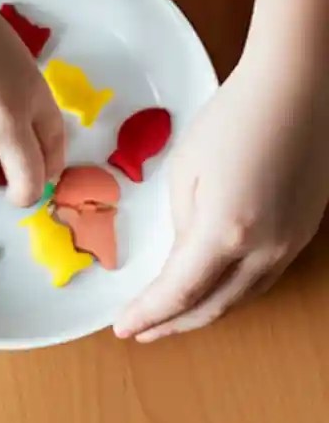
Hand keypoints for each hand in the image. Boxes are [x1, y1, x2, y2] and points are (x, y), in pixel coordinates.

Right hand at [0, 0, 65, 205]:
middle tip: (5, 188)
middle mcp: (3, 120)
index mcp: (31, 92)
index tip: (34, 173)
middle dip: (19, 194)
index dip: (44, 169)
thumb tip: (10, 137)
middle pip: (25, 186)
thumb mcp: (6, 52)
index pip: (53, 152)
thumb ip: (15, 94)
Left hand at [114, 51, 328, 341]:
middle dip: (171, 324)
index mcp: (226, 232)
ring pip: (241, 298)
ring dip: (201, 313)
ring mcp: (290, 243)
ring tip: (168, 319)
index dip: (148, 315)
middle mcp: (264, 248)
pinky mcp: (302, 233)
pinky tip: (209, 291)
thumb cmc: (232, 121)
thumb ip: (182, 227)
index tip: (121, 326)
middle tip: (140, 331)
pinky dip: (229, 293)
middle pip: (212, 307)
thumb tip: (183, 258)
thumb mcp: (186, 175)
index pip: (179, 293)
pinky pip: (262, 278)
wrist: (296, 90)